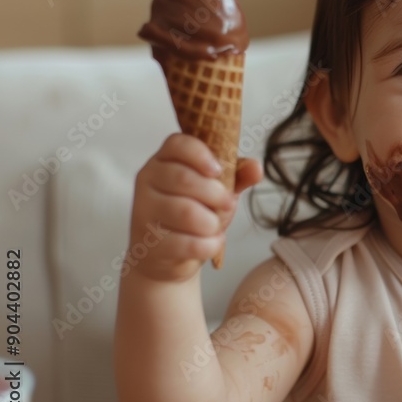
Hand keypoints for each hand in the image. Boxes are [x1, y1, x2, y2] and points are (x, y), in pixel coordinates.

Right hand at [128, 133, 262, 281]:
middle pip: (184, 179)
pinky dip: (209, 245)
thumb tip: (256, 167)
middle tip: (227, 204)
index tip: (219, 171)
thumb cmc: (194, 215)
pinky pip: (187, 243)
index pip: (177, 144)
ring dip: (212, 222)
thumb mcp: (217, 190)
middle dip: (216, 194)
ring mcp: (145, 212)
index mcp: (164, 161)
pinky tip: (210, 243)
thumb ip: (236, 175)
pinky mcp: (150, 243)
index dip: (201, 155)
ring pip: (186, 212)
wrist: (168, 257)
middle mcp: (148, 182)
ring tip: (215, 226)